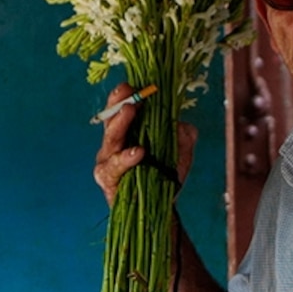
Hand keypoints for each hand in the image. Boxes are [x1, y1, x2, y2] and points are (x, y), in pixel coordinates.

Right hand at [93, 84, 196, 201]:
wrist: (159, 207)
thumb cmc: (163, 174)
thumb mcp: (180, 151)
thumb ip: (184, 135)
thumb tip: (183, 124)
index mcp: (127, 131)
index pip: (120, 107)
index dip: (124, 94)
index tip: (134, 84)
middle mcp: (113, 142)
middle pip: (111, 118)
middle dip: (120, 103)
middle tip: (132, 93)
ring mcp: (108, 160)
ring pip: (110, 139)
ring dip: (121, 123)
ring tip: (131, 110)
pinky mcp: (108, 179)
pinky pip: (114, 167)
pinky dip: (127, 158)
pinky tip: (138, 152)